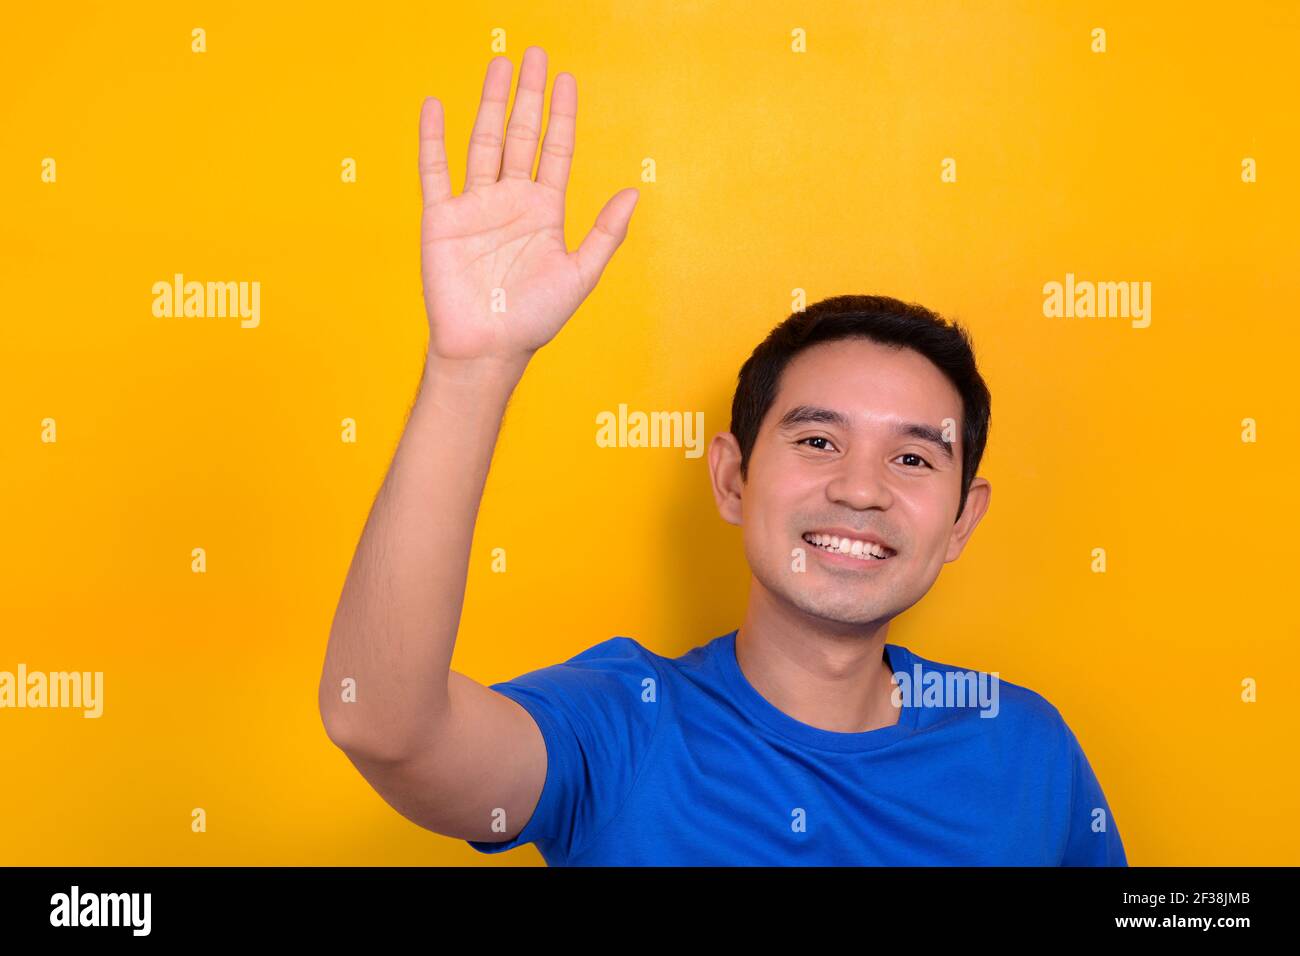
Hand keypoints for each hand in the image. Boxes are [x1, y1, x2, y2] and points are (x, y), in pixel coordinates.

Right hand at [418, 46, 638, 363]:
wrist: (486, 349)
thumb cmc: (533, 320)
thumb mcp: (579, 275)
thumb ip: (605, 233)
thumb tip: (635, 192)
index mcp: (544, 212)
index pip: (555, 152)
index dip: (562, 117)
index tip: (567, 81)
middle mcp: (510, 202)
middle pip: (521, 136)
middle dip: (529, 96)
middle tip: (535, 55)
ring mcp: (475, 207)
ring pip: (484, 142)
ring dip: (491, 104)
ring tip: (499, 65)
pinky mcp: (441, 219)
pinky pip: (435, 171)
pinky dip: (432, 138)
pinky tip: (435, 106)